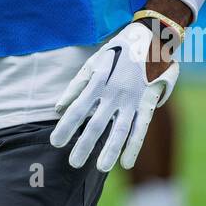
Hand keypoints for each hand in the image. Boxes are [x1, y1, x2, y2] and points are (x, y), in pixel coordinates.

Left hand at [50, 23, 178, 172]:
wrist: (149, 36)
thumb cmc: (116, 52)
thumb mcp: (93, 63)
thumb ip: (76, 86)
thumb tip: (58, 109)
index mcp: (97, 83)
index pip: (77, 109)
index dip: (66, 127)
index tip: (55, 143)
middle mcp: (113, 93)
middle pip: (96, 123)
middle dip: (84, 144)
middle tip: (73, 163)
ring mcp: (132, 99)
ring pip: (119, 129)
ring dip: (109, 150)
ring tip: (100, 168)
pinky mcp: (148, 102)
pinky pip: (140, 127)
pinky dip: (134, 145)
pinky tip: (126, 163)